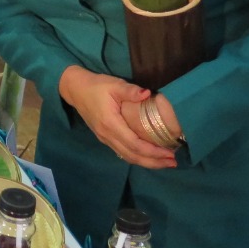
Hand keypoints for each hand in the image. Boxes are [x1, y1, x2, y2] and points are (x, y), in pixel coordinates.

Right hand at [59, 65, 176, 168]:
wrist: (76, 90)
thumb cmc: (96, 86)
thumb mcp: (114, 84)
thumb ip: (130, 90)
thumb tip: (147, 93)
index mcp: (111, 124)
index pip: (135, 144)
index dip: (153, 152)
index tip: (169, 153)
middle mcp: (107, 135)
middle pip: (132, 156)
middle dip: (153, 162)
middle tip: (172, 163)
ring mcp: (105, 139)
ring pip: (127, 157)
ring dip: (146, 162)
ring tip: (164, 162)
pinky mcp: (105, 138)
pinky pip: (123, 152)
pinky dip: (137, 157)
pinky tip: (148, 156)